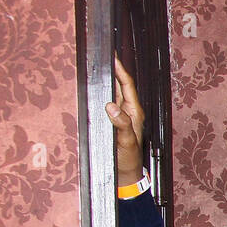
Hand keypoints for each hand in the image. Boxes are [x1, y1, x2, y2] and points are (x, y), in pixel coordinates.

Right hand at [106, 55, 146, 188]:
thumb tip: (111, 106)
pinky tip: (92, 85)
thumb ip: (121, 124)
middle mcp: (127, 110)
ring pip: (111, 91)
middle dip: (111, 68)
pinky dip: (99, 91)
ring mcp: (119, 114)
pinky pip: (105, 101)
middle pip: (119, 84)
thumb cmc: (129, 159)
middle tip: (101, 52)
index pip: (127, 84)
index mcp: (134, 111)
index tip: (112, 54)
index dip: (120, 69)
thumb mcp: (126, 141)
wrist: (125, 174)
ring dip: (104, 79)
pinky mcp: (111, 120)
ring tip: (95, 64)